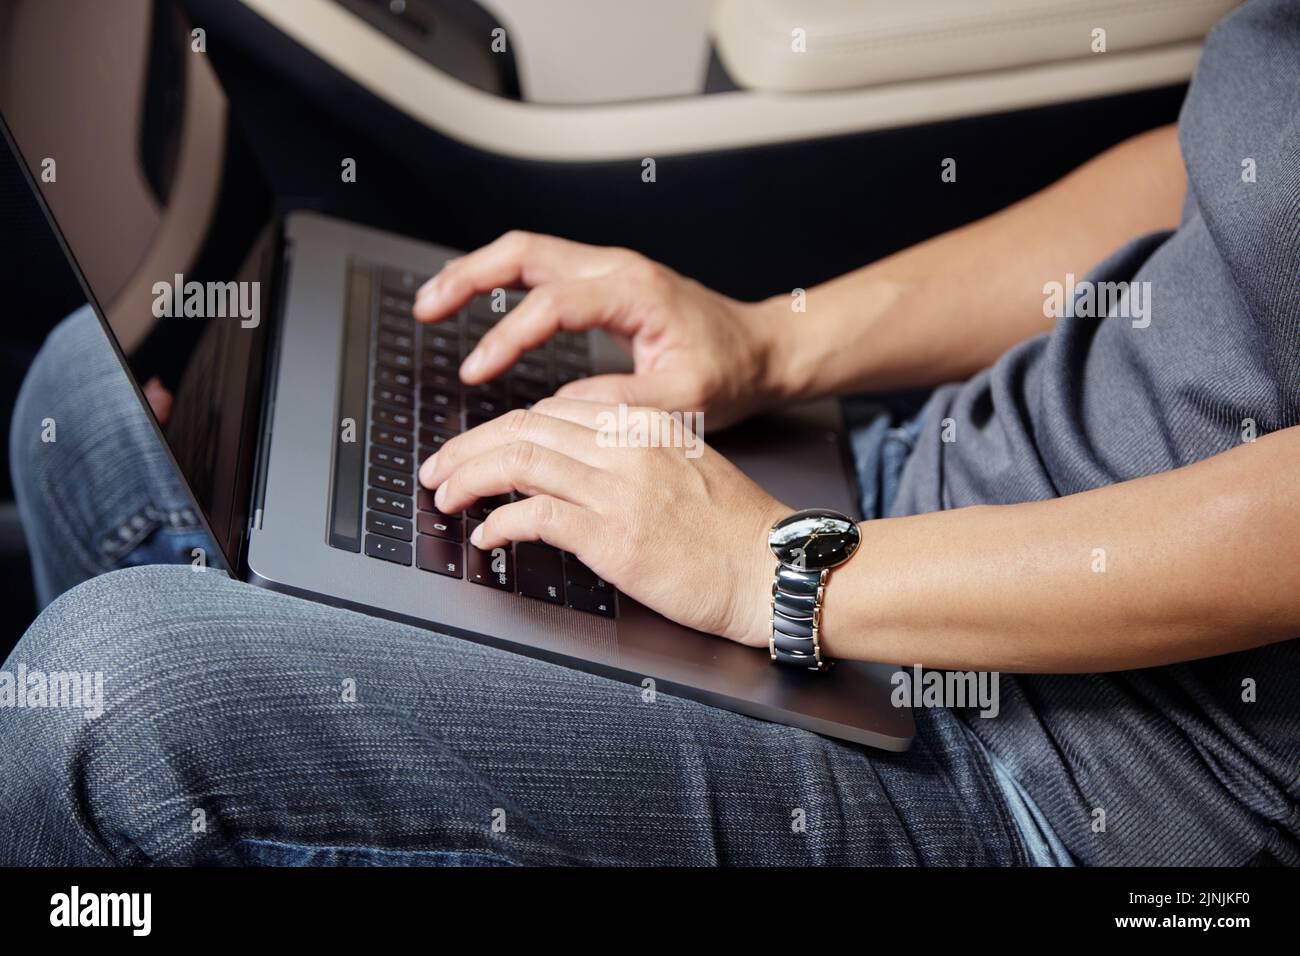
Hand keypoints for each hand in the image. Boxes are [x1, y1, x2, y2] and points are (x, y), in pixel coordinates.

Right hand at [411, 231, 787, 428]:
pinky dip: (502, 283)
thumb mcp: (684, 398)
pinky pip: (542, 271)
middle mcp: (616, 269)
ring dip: (477, 274)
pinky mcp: (606, 284)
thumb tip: (560, 409)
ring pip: (527, 254)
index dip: (507, 337)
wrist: (762, 350)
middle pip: (524, 253)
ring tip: (434, 303)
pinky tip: (478, 305)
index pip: (552, 304)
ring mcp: (609, 271)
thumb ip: (621, 402)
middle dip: (468, 277)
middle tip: (427, 308)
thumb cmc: (731, 370)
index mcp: (633, 291)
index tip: (477, 371)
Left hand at [418, 396, 787, 646]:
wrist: (775, 568)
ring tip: (447, 497)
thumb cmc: (737, 531)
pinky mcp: (613, 537)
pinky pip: (535, 516)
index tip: (478, 448)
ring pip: (519, 461)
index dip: (501, 427)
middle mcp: (628, 446)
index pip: (552, 409)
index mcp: (645, 424)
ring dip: (469, 479)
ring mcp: (619, 489)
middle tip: (439, 470)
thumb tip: (572, 467)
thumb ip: (632, 456)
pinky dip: (499, 523)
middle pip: (523, 427)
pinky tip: (487, 537)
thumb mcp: (686, 467)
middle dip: (467, 447)